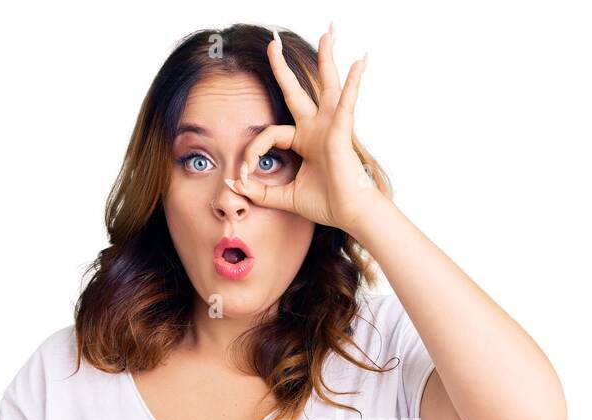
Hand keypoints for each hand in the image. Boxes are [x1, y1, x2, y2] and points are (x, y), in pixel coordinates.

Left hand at [224, 23, 381, 233]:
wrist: (349, 215)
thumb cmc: (325, 205)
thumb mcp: (283, 196)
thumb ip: (258, 190)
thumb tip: (232, 183)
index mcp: (304, 140)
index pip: (270, 133)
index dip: (253, 150)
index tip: (245, 173)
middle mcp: (316, 128)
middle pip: (298, 90)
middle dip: (284, 67)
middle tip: (274, 43)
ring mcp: (330, 126)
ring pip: (327, 84)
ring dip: (327, 57)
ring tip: (330, 32)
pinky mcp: (341, 131)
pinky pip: (346, 103)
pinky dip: (352, 84)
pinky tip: (359, 63)